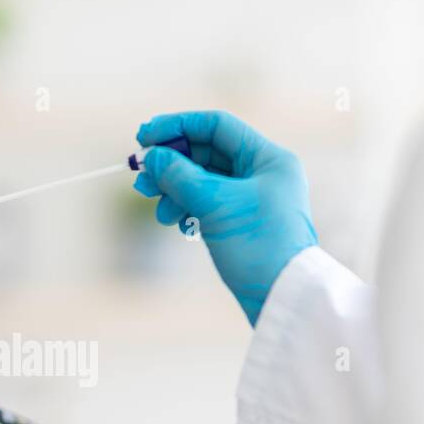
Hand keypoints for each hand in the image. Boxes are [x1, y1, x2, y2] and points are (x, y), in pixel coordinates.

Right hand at [134, 110, 318, 324]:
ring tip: (160, 212)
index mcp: (268, 158)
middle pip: (206, 154)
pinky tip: (176, 223)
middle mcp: (263, 173)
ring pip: (203, 181)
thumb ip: (180, 176)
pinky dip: (187, 209)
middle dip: (171, 166)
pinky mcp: (242, 222)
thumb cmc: (260, 246)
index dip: (177, 127)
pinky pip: (207, 204)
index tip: (144, 137)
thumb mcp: (216, 205)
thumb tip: (151, 156)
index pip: (216, 126)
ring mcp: (252, 198)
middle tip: (141, 180)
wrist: (282, 297)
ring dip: (175, 191)